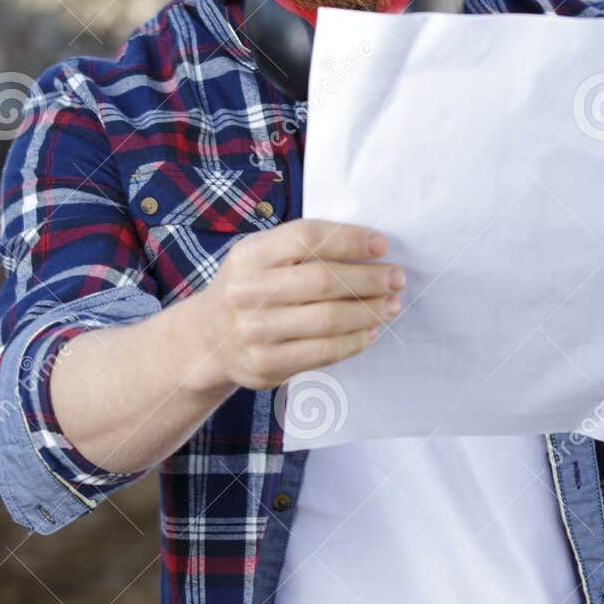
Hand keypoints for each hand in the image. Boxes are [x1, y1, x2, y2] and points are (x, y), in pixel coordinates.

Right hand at [188, 218, 404, 393]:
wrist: (208, 340)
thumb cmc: (250, 289)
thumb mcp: (259, 257)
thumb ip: (301, 249)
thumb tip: (368, 247)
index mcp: (249, 255)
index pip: (306, 238)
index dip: (349, 239)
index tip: (381, 244)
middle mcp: (247, 292)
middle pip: (322, 281)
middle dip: (368, 278)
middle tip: (396, 277)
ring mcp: (255, 332)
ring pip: (328, 320)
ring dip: (369, 311)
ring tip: (391, 304)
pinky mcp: (266, 364)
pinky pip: (324, 352)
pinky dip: (355, 341)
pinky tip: (371, 331)